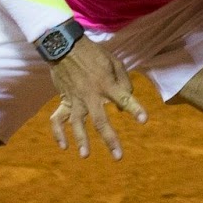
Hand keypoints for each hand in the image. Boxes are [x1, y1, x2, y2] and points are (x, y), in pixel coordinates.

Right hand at [47, 38, 146, 160]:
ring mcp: (76, 99)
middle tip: (118, 156)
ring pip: (77, 123)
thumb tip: (124, 105)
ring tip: (85, 155)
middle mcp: (91, 95)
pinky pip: (58, 119)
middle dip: (110, 139)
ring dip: (81, 140)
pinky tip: (63, 145)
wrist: (64, 46)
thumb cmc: (93, 54)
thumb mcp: (114, 62)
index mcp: (106, 84)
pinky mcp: (64, 100)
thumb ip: (124, 82)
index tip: (143, 120)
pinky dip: (58, 132)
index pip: (124, 98)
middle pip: (100, 121)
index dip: (134, 108)